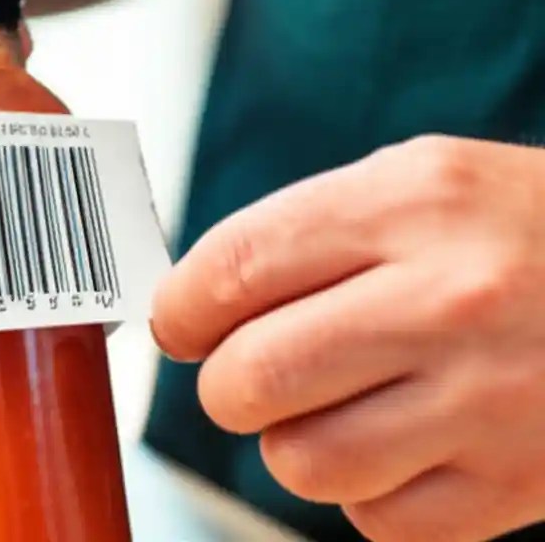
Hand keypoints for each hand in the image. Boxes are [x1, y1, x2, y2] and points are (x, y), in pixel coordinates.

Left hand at [152, 135, 544, 541]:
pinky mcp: (514, 485)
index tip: (179, 326)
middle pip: (249, 379)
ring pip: (301, 462)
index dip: (179, 310)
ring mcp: (488, 400)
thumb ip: (302, 236)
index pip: (232, 270)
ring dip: (296, 442)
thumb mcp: (420, 183)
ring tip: (342, 406)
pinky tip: (409, 442)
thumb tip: (190, 308)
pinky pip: (375, 519)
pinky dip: (370, 491)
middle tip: (254, 373)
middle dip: (228, 384)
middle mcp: (448, 300)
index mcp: (409, 206)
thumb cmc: (524, 233)